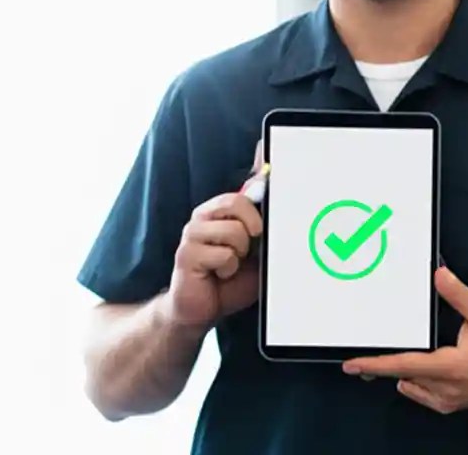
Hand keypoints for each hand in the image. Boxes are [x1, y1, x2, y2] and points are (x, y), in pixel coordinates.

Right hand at [164, 142, 264, 328]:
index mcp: (221, 213)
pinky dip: (229, 270)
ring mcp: (192, 233)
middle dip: (254, 226)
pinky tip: (219, 275)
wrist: (200, 310)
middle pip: (238, 201)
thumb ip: (264, 233)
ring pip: (234, 231)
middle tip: (250, 245)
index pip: (243, 187)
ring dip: (240, 254)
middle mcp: (204, 216)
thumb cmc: (229, 281)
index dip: (259, 173)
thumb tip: (281, 211)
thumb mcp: (256, 256)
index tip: (269, 157)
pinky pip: (224, 255)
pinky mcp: (186, 254)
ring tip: (230, 265)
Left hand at [341, 267, 467, 413]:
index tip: (353, 365)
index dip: (375, 365)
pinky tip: (417, 375)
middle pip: (404, 379)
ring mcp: (453, 400)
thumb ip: (458, 293)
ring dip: (402, 376)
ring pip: (414, 390)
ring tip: (392, 363)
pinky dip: (418, 386)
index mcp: (452, 366)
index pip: (403, 365)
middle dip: (384, 369)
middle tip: (363, 362)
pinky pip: (427, 397)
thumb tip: (438, 274)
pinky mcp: (458, 404)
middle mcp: (449, 388)